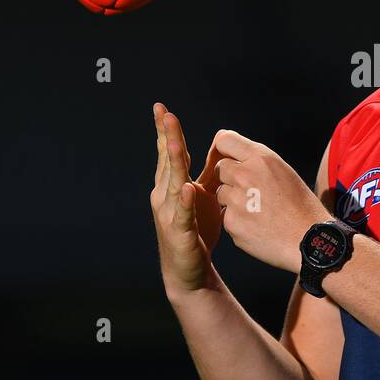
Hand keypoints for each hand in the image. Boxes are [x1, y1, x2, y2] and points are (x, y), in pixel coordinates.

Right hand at [150, 103, 223, 298]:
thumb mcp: (204, 196)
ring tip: (174, 143)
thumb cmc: (197, 230)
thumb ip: (207, 174)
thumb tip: (219, 148)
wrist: (189, 270)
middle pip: (167, 162)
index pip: (167, 153)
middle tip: (165, 114)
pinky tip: (187, 189)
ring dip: (173, 163)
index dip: (164, 132)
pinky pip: (183, 215)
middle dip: (166, 138)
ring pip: (172, 184)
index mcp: (170, 186)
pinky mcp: (179, 233)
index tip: (161, 108)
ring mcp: (169, 214)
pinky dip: (184, 201)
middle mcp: (164, 196)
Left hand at [207, 129, 328, 273]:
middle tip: (251, 191)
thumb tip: (232, 156)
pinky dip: (237, 221)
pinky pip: (226, 217)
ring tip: (258, 211)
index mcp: (261, 158)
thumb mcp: (284, 171)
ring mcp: (236, 200)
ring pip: (221, 194)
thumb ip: (257, 161)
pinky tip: (257, 225)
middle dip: (230, 178)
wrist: (308, 240)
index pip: (224, 140)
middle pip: (220, 169)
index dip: (224, 150)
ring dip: (233, 201)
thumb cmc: (300, 206)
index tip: (229, 159)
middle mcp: (245, 175)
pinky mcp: (232, 223)